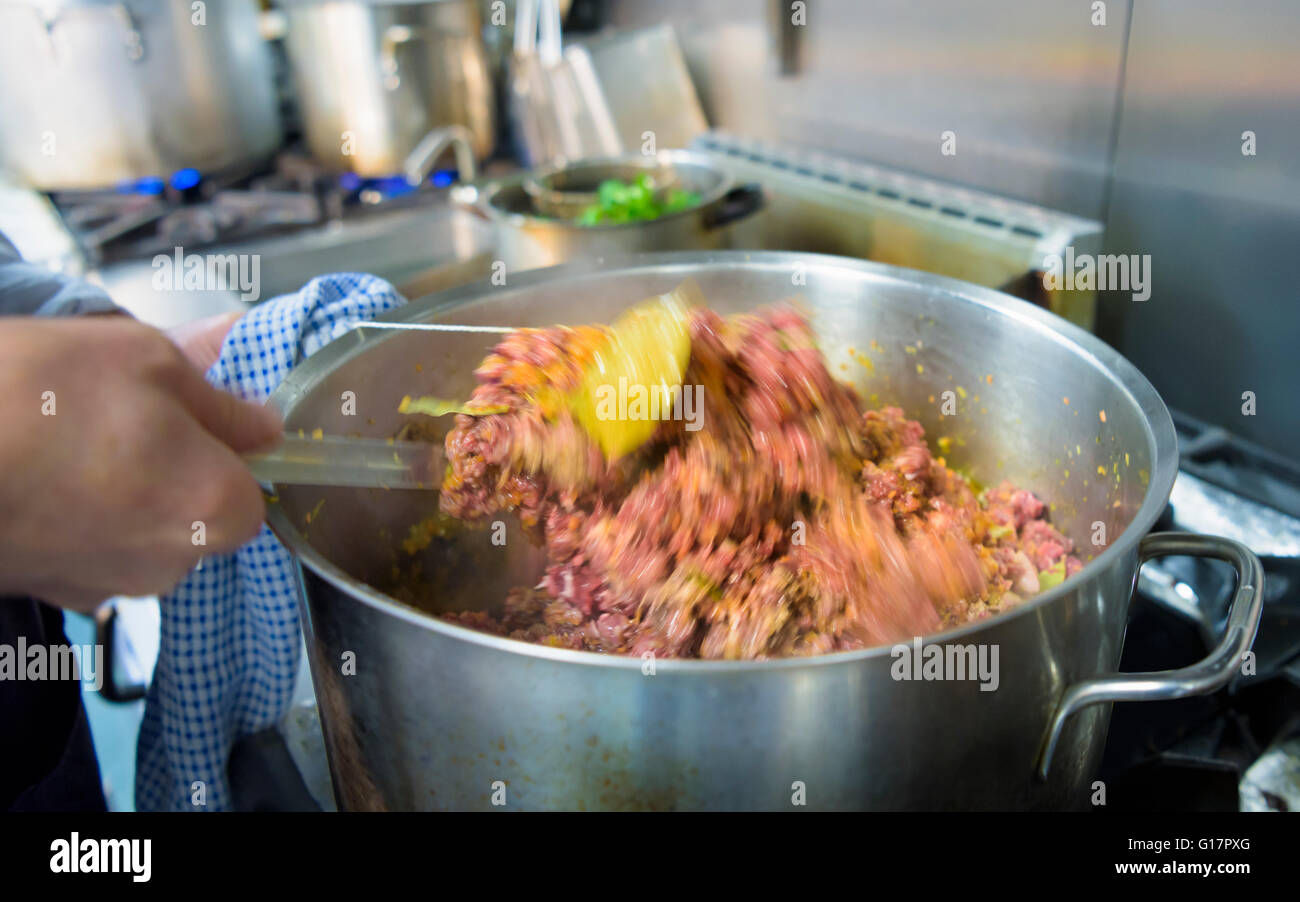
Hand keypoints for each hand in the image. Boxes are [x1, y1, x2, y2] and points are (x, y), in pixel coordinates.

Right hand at [0, 316, 281, 610]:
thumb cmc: (36, 398)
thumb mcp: (147, 361)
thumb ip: (220, 400)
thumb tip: (263, 422)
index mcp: (215, 507)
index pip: (254, 488)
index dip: (226, 449)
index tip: (192, 417)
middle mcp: (173, 561)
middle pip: (200, 513)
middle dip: (174, 468)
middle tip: (119, 416)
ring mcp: (111, 584)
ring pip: (145, 531)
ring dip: (124, 491)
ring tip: (71, 441)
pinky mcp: (57, 592)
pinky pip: (95, 547)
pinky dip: (80, 515)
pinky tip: (44, 476)